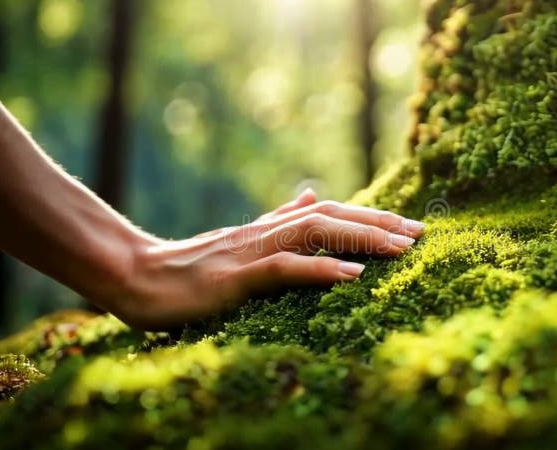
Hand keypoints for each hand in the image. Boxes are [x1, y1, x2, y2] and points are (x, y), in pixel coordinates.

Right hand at [113, 189, 425, 329]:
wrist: (136, 278)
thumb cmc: (189, 268)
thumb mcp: (240, 241)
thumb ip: (276, 219)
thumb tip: (308, 193)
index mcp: (268, 228)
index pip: (327, 213)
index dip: (369, 217)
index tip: (408, 226)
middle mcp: (264, 233)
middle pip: (330, 216)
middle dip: (378, 224)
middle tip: (419, 233)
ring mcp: (249, 252)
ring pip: (313, 234)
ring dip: (361, 239)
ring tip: (400, 249)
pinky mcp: (234, 278)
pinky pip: (283, 269)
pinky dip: (321, 270)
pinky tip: (353, 276)